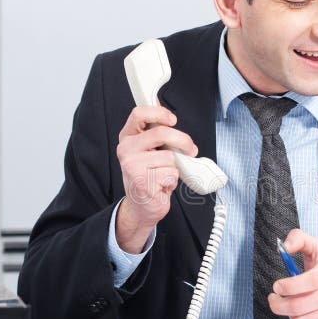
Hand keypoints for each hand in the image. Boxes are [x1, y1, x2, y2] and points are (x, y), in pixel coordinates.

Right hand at [115, 105, 196, 252]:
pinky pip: (171, 174)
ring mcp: (132, 166)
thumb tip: (170, 118)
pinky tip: (162, 185)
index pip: (139, 114)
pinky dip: (172, 181)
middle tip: (190, 149)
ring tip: (164, 175)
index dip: (159, 112)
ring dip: (174, 168)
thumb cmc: (149, 176)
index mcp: (127, 137)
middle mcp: (126, 150)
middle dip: (183, 140)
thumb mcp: (150, 151)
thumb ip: (158, 136)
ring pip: (169, 157)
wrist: (142, 206)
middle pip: (161, 133)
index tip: (173, 119)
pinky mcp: (142, 182)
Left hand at [269, 229, 317, 318]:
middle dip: (277, 304)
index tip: (277, 287)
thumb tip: (285, 246)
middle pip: (297, 307)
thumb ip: (299, 239)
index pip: (307, 282)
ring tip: (294, 307)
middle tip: (274, 299)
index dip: (287, 286)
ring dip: (290, 315)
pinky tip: (305, 318)